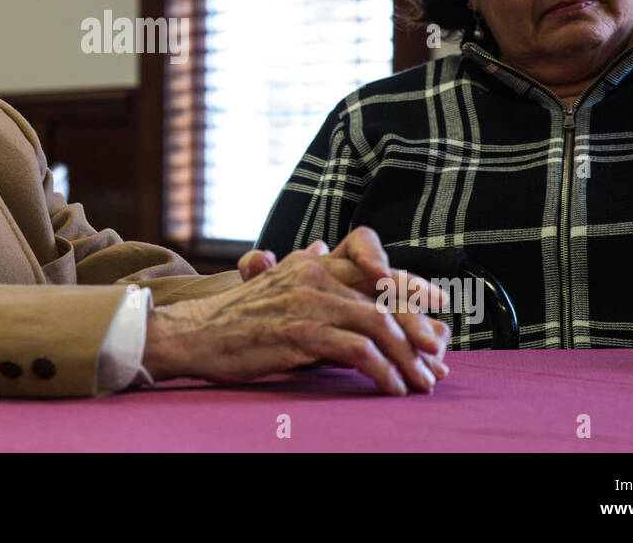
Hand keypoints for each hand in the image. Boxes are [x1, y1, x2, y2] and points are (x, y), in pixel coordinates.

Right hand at [146, 227, 451, 394]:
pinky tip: (392, 388)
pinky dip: (383, 371)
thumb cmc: (234, 316)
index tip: (439, 305)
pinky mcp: (301, 332)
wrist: (192, 333)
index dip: (411, 284)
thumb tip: (326, 244)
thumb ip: (306, 266)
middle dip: (420, 327)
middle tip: (439, 356)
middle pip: (384, 296)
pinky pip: (358, 351)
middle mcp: (315, 274)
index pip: (374, 264)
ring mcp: (309, 302)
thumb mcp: (274, 281)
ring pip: (378, 324)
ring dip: (408, 357)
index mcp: (312, 262)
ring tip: (421, 382)